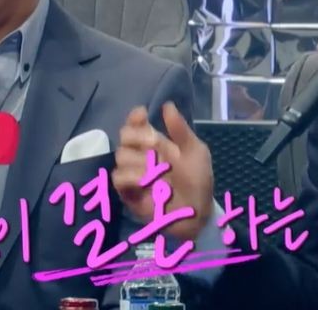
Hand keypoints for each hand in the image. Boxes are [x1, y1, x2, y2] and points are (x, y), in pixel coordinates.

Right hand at [113, 102, 214, 241]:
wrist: (198, 212)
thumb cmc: (198, 180)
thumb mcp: (195, 151)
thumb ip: (180, 130)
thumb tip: (167, 105)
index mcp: (156, 142)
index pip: (136, 123)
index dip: (135, 117)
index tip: (142, 115)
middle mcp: (141, 154)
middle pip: (124, 135)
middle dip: (138, 136)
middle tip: (155, 143)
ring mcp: (133, 173)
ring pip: (121, 155)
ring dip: (140, 160)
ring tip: (158, 171)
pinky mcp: (128, 193)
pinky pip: (118, 178)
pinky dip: (131, 176)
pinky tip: (147, 181)